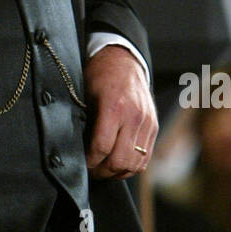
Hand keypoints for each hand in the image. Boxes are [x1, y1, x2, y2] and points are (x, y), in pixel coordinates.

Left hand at [84, 45, 157, 178]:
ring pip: (135, 164)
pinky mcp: (154, 126)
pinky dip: (131, 166)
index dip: (89, 161)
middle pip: (120, 160)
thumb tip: (76, 149)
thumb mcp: (85, 93)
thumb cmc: (98, 75)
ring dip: (117, 172)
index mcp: (114, 106)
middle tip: (90, 171)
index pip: (102, 147)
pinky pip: (145, 157)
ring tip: (102, 170)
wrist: (123, 59)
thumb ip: (85, 121)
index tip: (80, 164)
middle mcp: (134, 116)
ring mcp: (147, 123)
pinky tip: (117, 164)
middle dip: (102, 171)